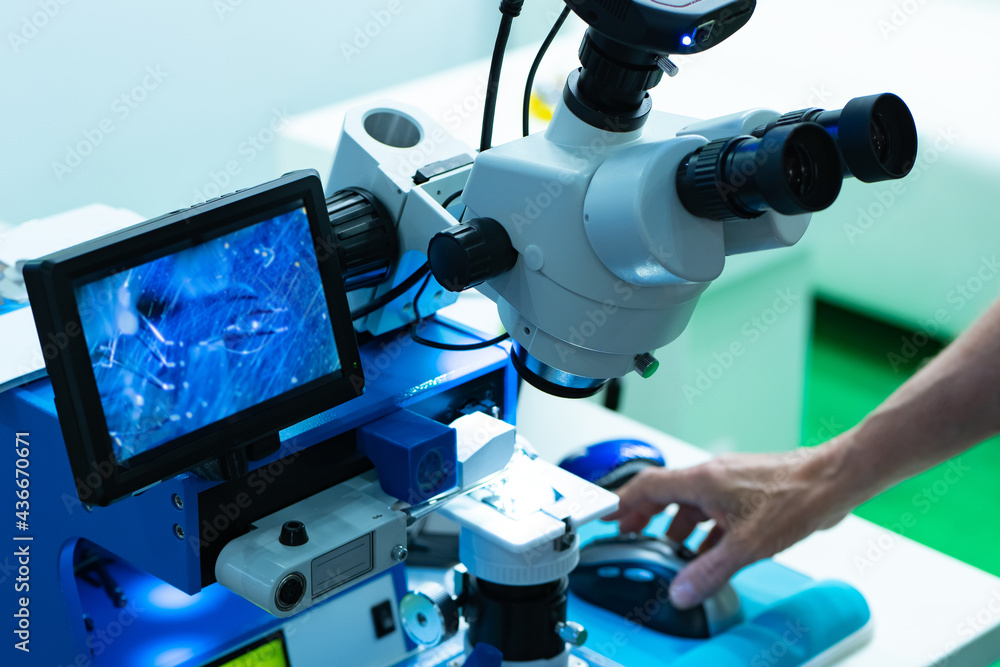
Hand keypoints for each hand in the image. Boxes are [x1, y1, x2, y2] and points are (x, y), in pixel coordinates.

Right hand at [602, 442, 856, 609]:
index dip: (622, 502)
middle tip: (629, 533)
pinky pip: (713, 508)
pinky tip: (709, 549)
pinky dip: (702, 527)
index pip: (647, 486)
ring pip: (689, 501)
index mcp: (702, 480)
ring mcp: (729, 481)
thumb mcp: (746, 544)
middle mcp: (711, 476)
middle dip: (643, 514)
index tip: (607, 516)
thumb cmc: (795, 497)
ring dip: (674, 523)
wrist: (832, 480)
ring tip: (669, 548)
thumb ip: (710, 570)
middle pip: (664, 492)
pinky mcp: (746, 490)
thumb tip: (682, 591)